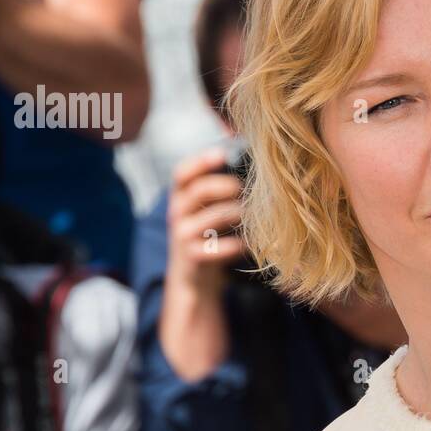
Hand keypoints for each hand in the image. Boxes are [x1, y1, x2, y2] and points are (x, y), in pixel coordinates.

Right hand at [165, 146, 246, 295]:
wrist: (194, 276)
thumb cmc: (208, 233)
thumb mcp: (206, 208)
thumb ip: (219, 186)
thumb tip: (247, 155)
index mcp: (180, 196)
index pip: (181, 173)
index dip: (200, 161)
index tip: (222, 153)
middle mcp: (177, 213)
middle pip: (197, 191)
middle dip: (224, 186)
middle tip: (244, 188)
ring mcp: (182, 236)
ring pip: (211, 219)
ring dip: (236, 214)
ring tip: (253, 214)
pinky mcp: (192, 257)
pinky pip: (216, 248)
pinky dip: (236, 245)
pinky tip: (248, 244)